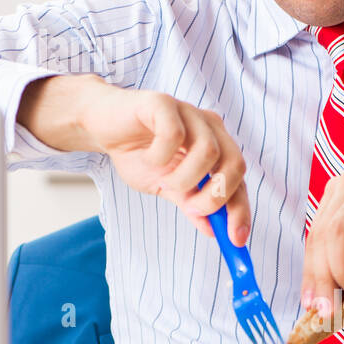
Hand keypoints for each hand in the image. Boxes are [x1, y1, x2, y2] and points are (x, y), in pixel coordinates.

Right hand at [78, 85, 251, 245]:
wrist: (102, 125)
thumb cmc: (138, 152)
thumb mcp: (166, 186)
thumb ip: (190, 204)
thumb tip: (213, 231)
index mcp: (216, 145)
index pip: (240, 180)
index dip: (240, 210)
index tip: (235, 240)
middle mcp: (208, 127)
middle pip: (235, 163)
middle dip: (215, 196)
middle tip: (191, 209)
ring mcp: (188, 112)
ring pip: (208, 151)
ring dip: (184, 178)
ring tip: (163, 181)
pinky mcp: (163, 103)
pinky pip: (174, 134)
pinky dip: (161, 156)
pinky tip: (149, 158)